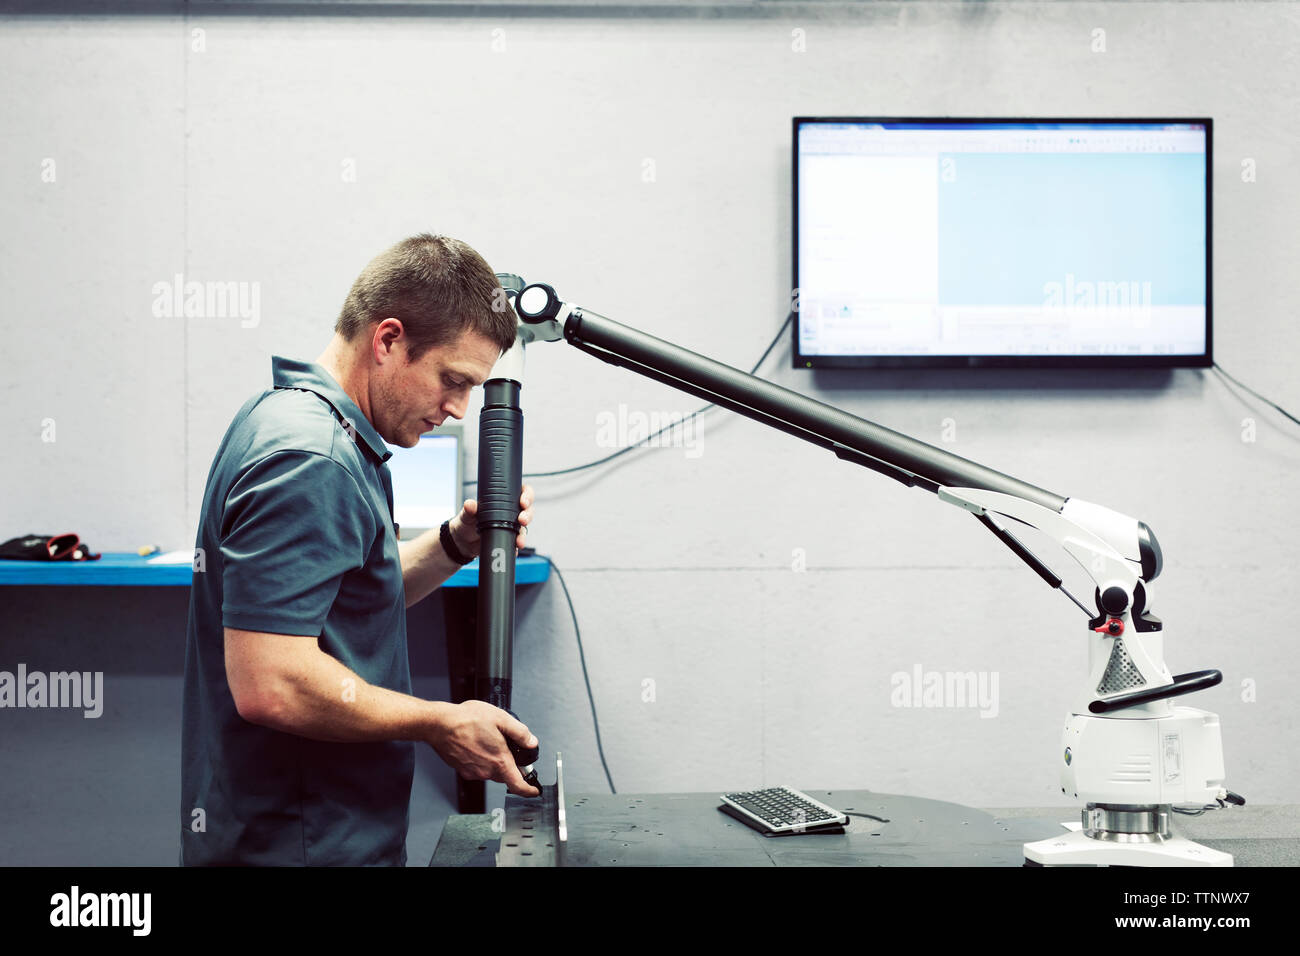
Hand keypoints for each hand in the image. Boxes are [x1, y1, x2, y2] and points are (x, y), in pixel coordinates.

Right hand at [426, 700, 540, 797]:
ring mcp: (473, 772)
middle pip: (505, 775)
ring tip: (487, 739)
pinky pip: (478, 768)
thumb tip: (531, 742)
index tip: (534, 790)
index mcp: (499, 761)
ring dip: (494, 760)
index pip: (518, 784)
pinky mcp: (462, 769)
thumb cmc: (466, 720)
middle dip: (510, 765)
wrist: (440, 725)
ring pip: (491, 771)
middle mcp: (486, 771)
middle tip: (506, 747)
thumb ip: (520, 732)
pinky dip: (481, 759)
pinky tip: (475, 743)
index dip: (529, 790)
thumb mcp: (501, 719)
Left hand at [449, 483, 533, 555]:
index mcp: (504, 500)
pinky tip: (514, 549)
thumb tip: (470, 504)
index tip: (523, 502)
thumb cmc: (466, 522)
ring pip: (524, 528)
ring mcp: (511, 527)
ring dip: (524, 534)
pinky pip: (516, 543)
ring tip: (519, 541)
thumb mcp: (466, 514)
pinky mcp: (508, 539)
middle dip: (528, 515)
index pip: (522, 492)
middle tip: (522, 520)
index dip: (527, 495)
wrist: (463, 542)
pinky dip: (516, 547)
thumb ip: (469, 509)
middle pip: (527, 511)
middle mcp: (511, 513)